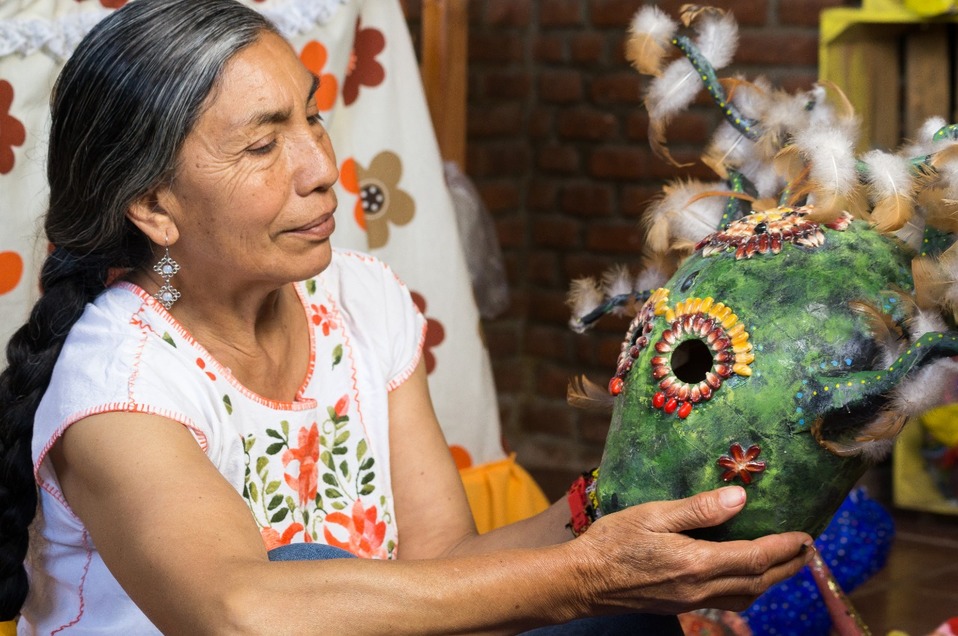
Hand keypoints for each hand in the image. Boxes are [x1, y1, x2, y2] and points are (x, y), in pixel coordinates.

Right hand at [570, 486, 812, 614]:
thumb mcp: (652, 515)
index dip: (784, 547)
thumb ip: (697, 509)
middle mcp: (700, 587)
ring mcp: (690, 600)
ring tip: (784, 562)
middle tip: (807, 550)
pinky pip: (727, 600)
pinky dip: (747, 588)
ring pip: (745, 595)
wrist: (582, 581)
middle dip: (787, 566)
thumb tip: (739, 499)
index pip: (754, 557)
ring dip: (771, 580)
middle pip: (758, 581)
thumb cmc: (612, 542)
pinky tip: (744, 576)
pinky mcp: (680, 604)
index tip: (806, 535)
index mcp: (696, 562)